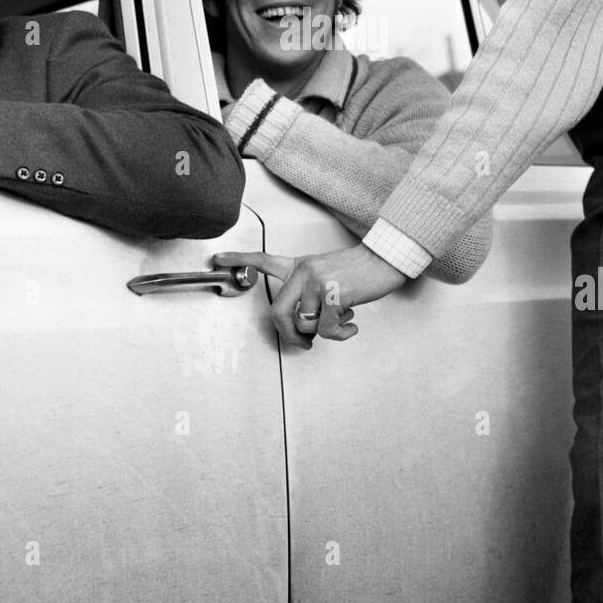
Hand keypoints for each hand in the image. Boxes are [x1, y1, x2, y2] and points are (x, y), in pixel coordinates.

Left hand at [211, 248, 366, 346]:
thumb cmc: (359, 272)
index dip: (238, 260)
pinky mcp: (333, 293)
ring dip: (326, 330)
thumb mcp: (327, 275)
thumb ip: (309, 295)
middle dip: (291, 335)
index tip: (217, 260)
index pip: (264, 261)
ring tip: (342, 318)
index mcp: (300, 266)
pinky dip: (341, 333)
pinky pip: (327, 329)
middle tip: (304, 342)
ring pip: (306, 324)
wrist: (385, 260)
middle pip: (279, 312)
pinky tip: (352, 322)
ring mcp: (317, 282)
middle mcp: (304, 272)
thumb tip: (304, 327)